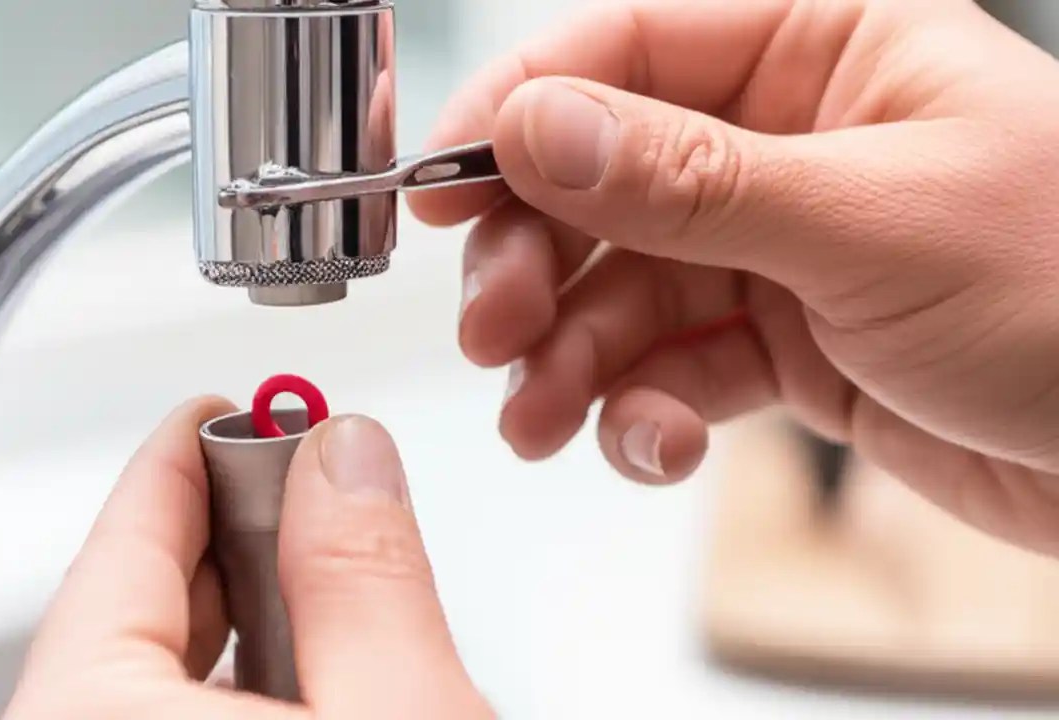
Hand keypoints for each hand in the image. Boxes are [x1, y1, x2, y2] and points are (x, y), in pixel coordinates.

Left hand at [2, 397, 492, 718]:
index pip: (118, 548)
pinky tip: (302, 690)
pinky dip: (233, 697)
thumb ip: (368, 577)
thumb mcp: (402, 717)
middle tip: (292, 483)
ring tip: (314, 590)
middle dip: (226, 539)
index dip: (182, 459)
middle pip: (128, 617)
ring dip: (238, 628)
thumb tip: (349, 461)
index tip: (214, 411)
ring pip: (145, 689)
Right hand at [410, 1, 1058, 553]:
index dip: (517, 116)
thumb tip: (537, 128)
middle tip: (493, 330)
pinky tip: (646, 443)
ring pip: (620, 286)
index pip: (622, 50)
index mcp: (820, 48)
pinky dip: (640, 411)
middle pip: (597, 179)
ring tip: (542, 418)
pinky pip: (670, 366)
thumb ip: (685, 178)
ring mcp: (775, 245)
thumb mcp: (865, 223)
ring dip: (568, 357)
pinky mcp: (781, 342)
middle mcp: (784, 138)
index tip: (438, 187)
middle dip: (534, 261)